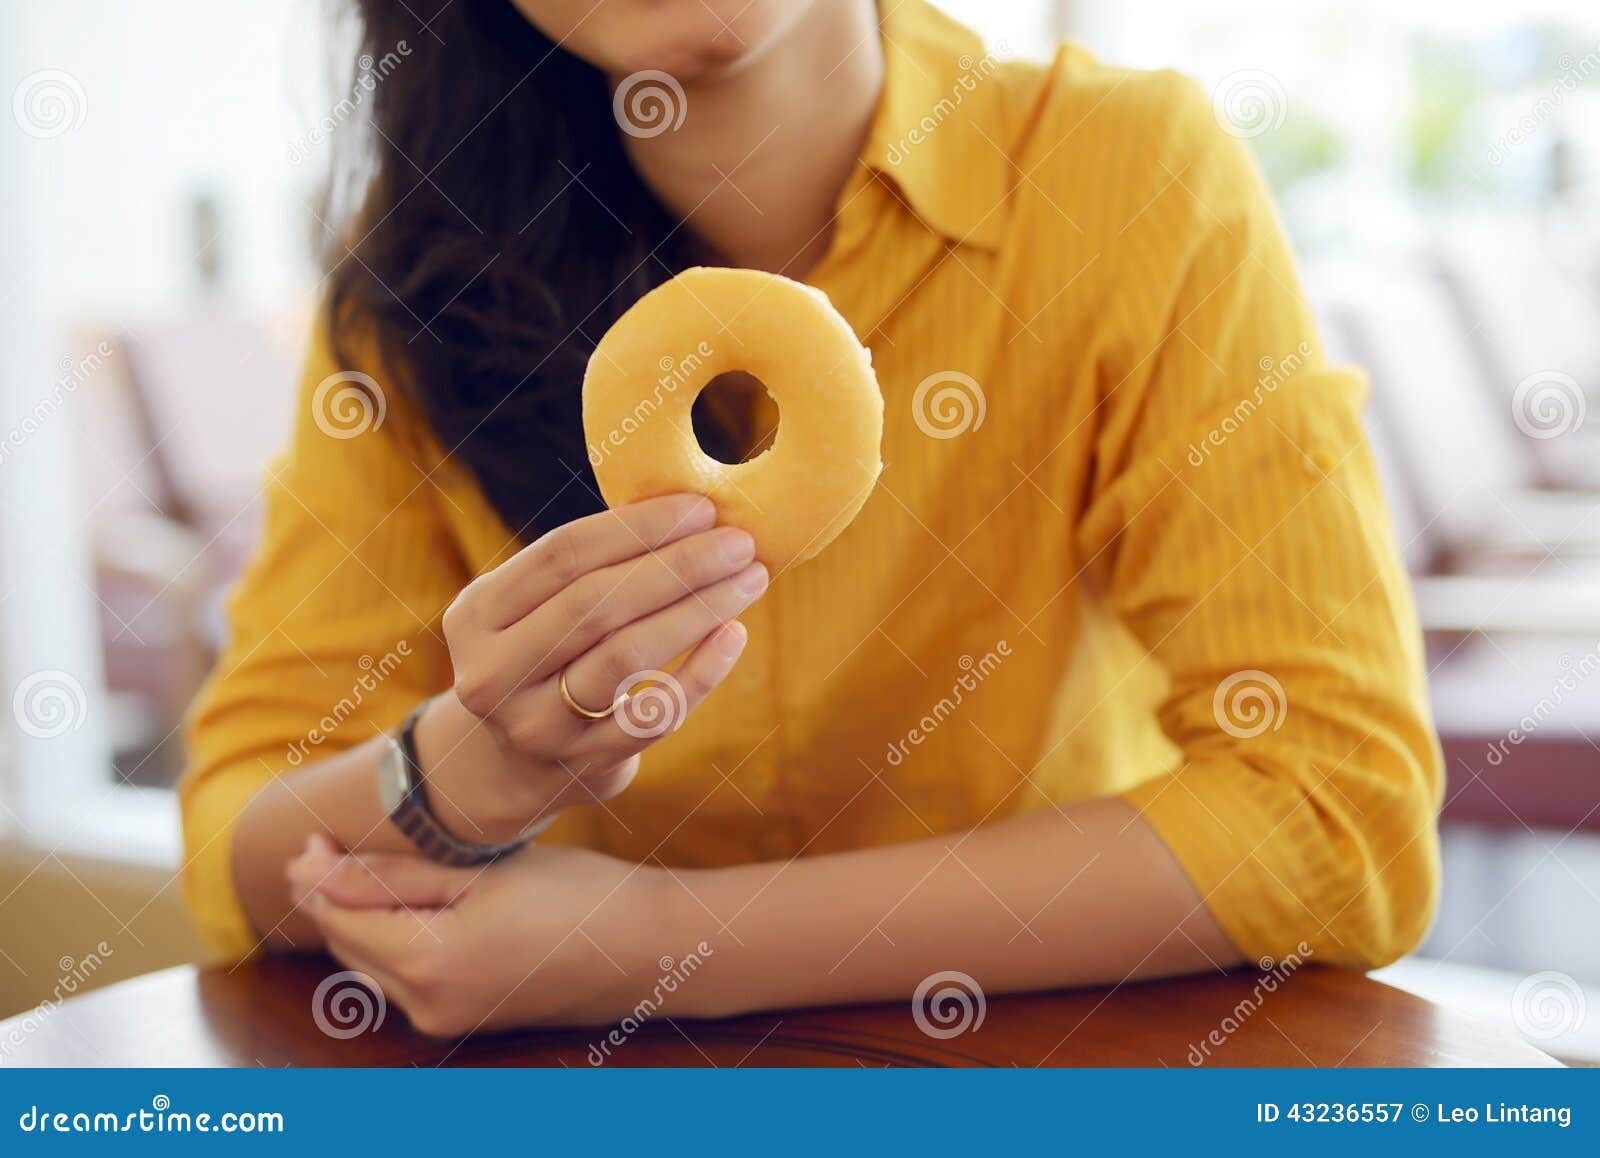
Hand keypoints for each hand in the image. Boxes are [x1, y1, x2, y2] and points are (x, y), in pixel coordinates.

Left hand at [288, 836, 689, 1035]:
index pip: (342, 920)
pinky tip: (401, 907)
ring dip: (357, 922)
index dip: (317, 879)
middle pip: (349, 948)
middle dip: (330, 899)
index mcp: (430, 964)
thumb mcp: (480, 872)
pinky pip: (402, 981)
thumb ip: (394, 875)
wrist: (647, 947)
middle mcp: (428, 1006)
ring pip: (371, 968)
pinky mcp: (465, 1020)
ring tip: (354, 871)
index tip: (308, 838)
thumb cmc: (574, 895)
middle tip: (321, 847)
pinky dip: (389, 943)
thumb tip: (316, 871)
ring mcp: (446, 1020)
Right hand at [419, 493, 766, 843]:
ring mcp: (537, 725)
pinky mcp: (585, 764)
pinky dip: (702, 671)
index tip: (700, 509)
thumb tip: (691, 513)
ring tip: (749, 579)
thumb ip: (591, 566)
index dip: (637, 527)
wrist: (514, 761)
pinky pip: (655, 713)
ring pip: (626, 656)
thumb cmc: (545, 653)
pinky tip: (734, 634)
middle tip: (739, 542)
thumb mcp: (535, 608)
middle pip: (597, 603)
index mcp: (476, 614)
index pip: (563, 555)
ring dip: (697, 610)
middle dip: (678, 565)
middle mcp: (494, 672)